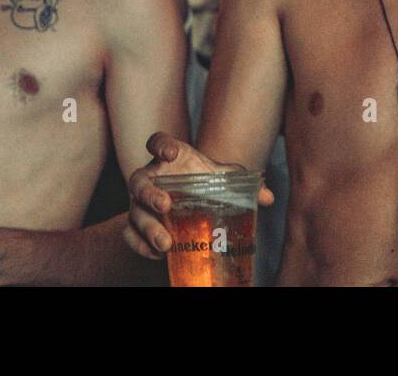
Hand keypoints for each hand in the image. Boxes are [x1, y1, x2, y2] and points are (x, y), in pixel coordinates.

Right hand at [124, 132, 272, 259]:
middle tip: (165, 205)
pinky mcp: (136, 223)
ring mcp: (140, 202)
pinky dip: (141, 246)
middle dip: (149, 193)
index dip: (160, 144)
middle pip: (139, 181)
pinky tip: (158, 255)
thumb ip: (244, 186)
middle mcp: (150, 177)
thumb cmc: (204, 185)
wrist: (189, 207)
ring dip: (148, 227)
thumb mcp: (224, 182)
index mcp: (169, 158)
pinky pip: (130, 234)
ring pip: (134, 212)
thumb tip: (268, 197)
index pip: (156, 142)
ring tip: (165, 243)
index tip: (170, 152)